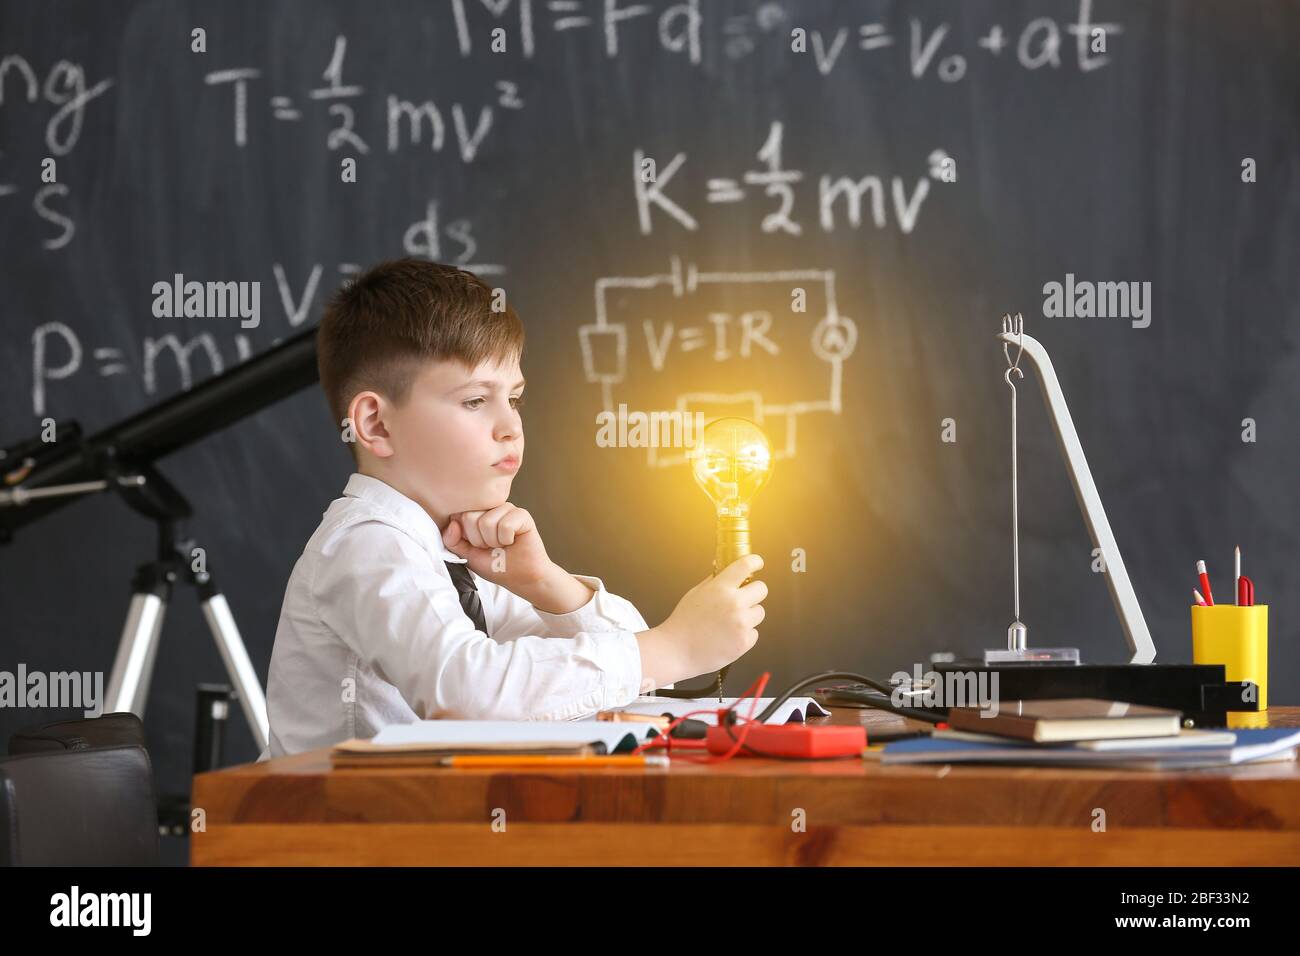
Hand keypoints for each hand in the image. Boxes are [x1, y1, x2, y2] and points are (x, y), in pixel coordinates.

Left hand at [442, 504, 552, 590]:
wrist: (522, 578)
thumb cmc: (497, 567)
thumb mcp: (467, 556)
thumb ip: (453, 541)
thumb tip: (452, 524)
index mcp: (476, 515)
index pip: (458, 515)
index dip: (466, 536)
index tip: (477, 546)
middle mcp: (490, 508)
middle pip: (470, 517)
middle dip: (479, 540)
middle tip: (492, 547)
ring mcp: (506, 509)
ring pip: (487, 521)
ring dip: (494, 541)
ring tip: (503, 545)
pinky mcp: (522, 515)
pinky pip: (505, 525)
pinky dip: (507, 539)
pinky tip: (513, 541)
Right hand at [640, 554, 765, 683]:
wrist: (676, 651)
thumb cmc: (683, 623)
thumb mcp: (695, 594)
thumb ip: (714, 581)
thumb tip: (724, 568)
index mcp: (720, 588)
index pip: (745, 565)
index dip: (755, 562)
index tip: (757, 563)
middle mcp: (734, 603)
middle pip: (762, 589)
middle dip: (754, 592)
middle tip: (743, 599)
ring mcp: (741, 623)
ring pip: (759, 612)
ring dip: (749, 615)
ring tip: (729, 623)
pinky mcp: (744, 641)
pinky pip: (754, 632)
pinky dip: (744, 635)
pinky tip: (727, 637)